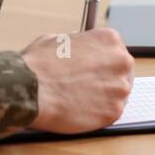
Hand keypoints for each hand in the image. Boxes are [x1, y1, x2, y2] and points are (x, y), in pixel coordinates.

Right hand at [20, 28, 134, 132]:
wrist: (31, 90)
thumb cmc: (40, 64)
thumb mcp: (58, 39)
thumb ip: (78, 44)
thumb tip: (80, 51)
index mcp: (110, 39)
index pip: (116, 52)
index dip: (103, 62)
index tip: (95, 70)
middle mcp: (121, 61)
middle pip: (122, 73)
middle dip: (107, 80)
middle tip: (88, 87)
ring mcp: (120, 88)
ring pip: (118, 94)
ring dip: (104, 98)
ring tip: (81, 99)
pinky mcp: (115, 111)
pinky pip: (111, 113)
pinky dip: (98, 114)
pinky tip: (82, 110)